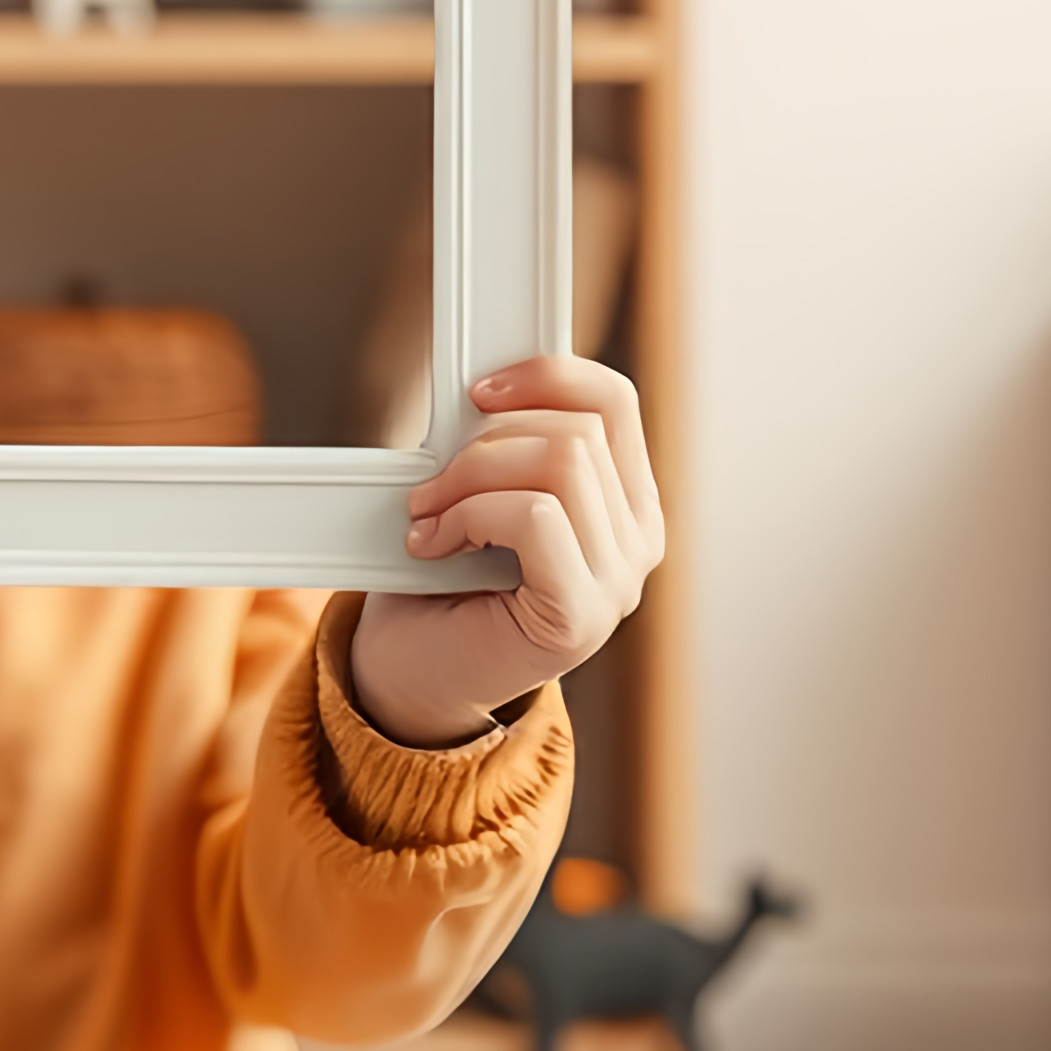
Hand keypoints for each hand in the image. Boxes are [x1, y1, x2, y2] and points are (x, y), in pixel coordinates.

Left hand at [348, 355, 664, 748]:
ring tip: (429, 515)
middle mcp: (639, 542)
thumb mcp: (488, 491)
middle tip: (432, 485)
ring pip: (561, 464)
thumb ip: (511, 444)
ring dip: (469, 478)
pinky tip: (436, 544)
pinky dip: (470, 515)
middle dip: (486, 441)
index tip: (480, 390)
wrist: (412, 673)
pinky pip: (537, 516)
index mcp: (626, 502)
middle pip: (579, 430)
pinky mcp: (581, 617)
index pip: (616, 402)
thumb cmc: (445, 582)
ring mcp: (618, 584)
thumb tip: (493, 385)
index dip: (548, 376)